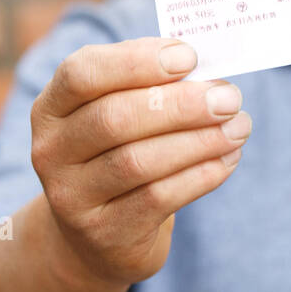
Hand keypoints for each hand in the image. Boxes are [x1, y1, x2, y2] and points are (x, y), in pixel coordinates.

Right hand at [29, 37, 251, 288]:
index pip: (82, 73)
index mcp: (51, 107)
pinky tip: (227, 159)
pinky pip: (158, 198)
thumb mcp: (121, 114)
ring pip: (139, 161)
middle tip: (229, 98)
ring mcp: (71, 197)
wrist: (98, 235)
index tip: (188, 56)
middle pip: (114, 118)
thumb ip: (153, 86)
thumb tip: (208, 72)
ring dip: (199, 141)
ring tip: (239, 127)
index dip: (136, 61)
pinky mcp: (104, 233)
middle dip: (180, 104)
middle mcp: (51, 151)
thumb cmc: (120, 154)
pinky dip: (201, 175)